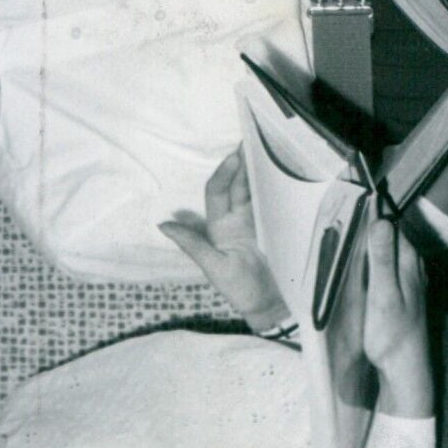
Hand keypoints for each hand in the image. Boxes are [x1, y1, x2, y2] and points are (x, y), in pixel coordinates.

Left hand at [159, 148, 291, 332]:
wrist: (273, 308)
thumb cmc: (241, 291)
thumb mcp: (215, 269)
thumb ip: (193, 245)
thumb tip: (162, 225)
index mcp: (220, 226)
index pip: (218, 191)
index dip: (224, 173)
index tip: (234, 157)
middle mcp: (237, 219)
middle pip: (238, 184)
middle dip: (242, 163)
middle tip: (252, 139)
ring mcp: (259, 221)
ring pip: (255, 189)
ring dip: (259, 169)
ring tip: (267, 146)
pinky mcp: (278, 226)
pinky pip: (276, 201)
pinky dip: (278, 185)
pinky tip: (284, 171)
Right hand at [362, 206, 433, 417]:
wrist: (406, 374)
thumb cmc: (392, 335)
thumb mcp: (383, 296)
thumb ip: (382, 259)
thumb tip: (381, 219)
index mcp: (409, 262)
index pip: (393, 222)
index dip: (375, 206)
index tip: (353, 191)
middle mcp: (414, 267)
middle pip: (393, 233)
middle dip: (374, 218)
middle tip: (345, 205)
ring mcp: (411, 281)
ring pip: (392, 249)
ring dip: (375, 238)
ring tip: (350, 226)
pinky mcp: (404, 294)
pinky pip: (391, 264)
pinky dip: (377, 256)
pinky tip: (364, 260)